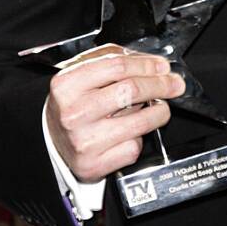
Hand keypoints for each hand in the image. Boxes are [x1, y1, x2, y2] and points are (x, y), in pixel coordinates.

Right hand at [46, 45, 185, 182]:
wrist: (52, 144)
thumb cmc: (72, 107)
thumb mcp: (79, 77)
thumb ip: (110, 61)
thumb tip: (148, 61)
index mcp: (67, 85)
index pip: (117, 66)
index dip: (147, 64)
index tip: (162, 66)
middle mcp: (74, 113)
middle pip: (131, 91)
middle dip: (161, 85)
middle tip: (173, 84)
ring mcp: (84, 140)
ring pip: (140, 121)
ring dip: (159, 112)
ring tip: (161, 108)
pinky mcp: (95, 164)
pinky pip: (133, 147)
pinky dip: (140, 138)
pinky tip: (133, 132)